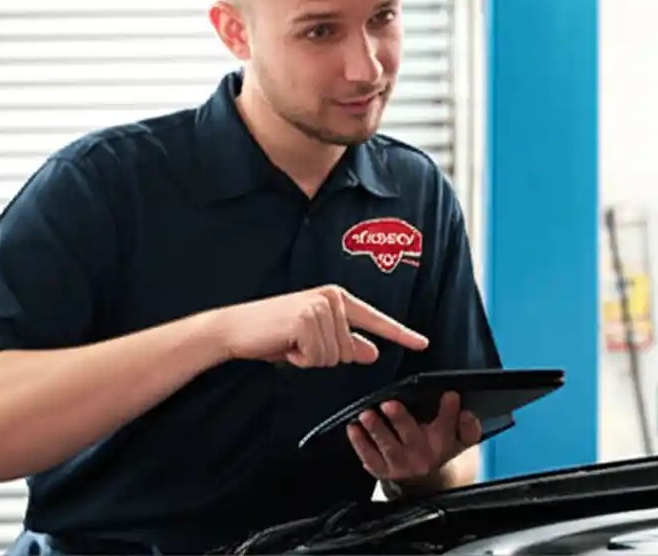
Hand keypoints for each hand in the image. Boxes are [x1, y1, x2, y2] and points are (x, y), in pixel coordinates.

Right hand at [207, 285, 428, 366]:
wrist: (234, 328)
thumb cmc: (273, 333)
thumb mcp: (314, 339)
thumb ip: (345, 343)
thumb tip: (372, 352)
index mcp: (337, 298)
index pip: (376, 319)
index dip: (401, 334)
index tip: (422, 343)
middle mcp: (332, 298)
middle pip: (349, 350)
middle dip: (322, 356)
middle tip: (296, 344)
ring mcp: (320, 307)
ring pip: (334, 356)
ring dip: (310, 358)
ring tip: (289, 342)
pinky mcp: (306, 320)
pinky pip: (317, 357)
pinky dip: (299, 359)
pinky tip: (284, 345)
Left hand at [347, 391, 481, 487]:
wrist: (423, 484)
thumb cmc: (439, 450)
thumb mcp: (460, 439)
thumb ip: (467, 425)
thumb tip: (463, 408)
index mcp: (442, 444)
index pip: (449, 426)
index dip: (450, 411)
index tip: (449, 395)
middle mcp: (422, 456)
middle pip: (413, 437)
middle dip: (400, 420)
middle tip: (389, 404)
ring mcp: (400, 465)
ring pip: (388, 447)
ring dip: (377, 430)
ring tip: (367, 415)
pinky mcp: (382, 470)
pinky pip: (370, 458)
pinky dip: (360, 444)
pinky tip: (353, 429)